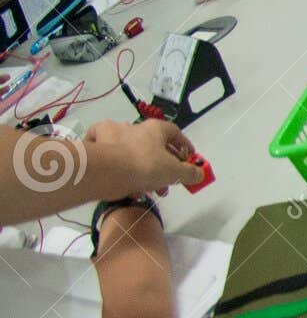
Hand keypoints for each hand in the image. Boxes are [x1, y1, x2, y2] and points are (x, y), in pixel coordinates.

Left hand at [85, 119, 199, 196]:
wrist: (107, 172)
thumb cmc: (144, 165)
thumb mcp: (174, 172)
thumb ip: (189, 172)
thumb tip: (199, 174)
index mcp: (155, 128)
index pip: (174, 132)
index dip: (183, 145)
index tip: (188, 157)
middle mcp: (133, 128)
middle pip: (152, 145)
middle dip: (161, 165)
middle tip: (165, 181)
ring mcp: (112, 137)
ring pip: (130, 152)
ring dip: (140, 170)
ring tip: (145, 189)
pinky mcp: (96, 149)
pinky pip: (110, 157)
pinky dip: (118, 170)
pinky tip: (120, 181)